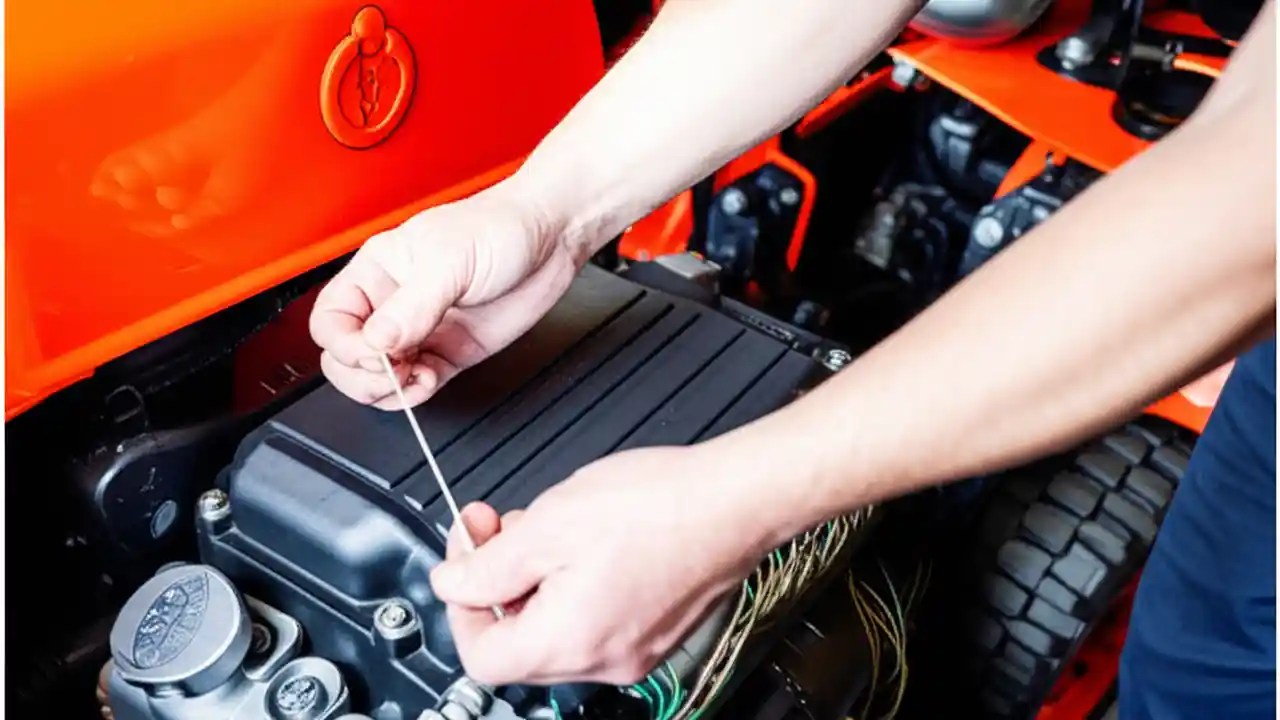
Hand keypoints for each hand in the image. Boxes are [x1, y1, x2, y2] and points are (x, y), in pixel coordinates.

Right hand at [309, 180, 583, 408]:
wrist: (552, 236)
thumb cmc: (499, 226)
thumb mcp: (450, 260)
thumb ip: (413, 305)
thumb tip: (378, 341)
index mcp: (376, 271)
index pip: (330, 320)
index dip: (343, 344)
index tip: (374, 352)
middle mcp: (392, 303)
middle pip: (344, 356)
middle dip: (361, 374)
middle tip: (393, 372)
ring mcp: (420, 330)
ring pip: (376, 376)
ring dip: (389, 389)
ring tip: (416, 377)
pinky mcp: (449, 351)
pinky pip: (415, 384)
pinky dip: (415, 393)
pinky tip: (429, 380)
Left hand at [429, 445, 774, 685]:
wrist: (734, 499)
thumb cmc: (658, 506)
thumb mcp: (548, 525)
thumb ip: (487, 566)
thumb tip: (452, 584)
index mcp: (567, 643)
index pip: (480, 657)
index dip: (461, 604)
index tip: (467, 554)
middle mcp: (602, 662)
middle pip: (518, 645)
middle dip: (499, 583)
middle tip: (500, 526)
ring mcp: (634, 651)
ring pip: (556, 630)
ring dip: (536, 581)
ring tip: (550, 526)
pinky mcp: (656, 632)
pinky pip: (594, 621)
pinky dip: (574, 586)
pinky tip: (586, 541)